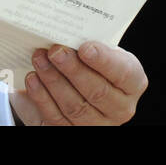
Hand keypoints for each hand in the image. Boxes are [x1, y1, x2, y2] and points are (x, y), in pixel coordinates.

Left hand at [8, 41, 147, 125]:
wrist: (75, 82)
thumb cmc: (88, 61)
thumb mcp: (95, 49)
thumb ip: (86, 44)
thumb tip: (64, 33)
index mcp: (132, 82)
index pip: (124, 73)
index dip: (104, 61)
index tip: (84, 47)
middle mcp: (120, 107)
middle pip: (97, 92)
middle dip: (73, 70)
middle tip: (55, 51)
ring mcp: (98, 124)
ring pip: (75, 107)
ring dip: (54, 81)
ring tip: (39, 60)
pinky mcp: (73, 131)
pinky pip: (57, 119)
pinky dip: (42, 98)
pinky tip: (33, 80)